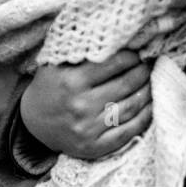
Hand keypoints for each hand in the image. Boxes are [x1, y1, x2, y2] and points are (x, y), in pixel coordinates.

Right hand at [19, 49, 151, 158]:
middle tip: (150, 65)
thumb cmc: (51, 86)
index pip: (113, 64)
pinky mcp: (94, 147)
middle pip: (126, 85)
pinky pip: (128, 132)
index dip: (132, 57)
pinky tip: (150, 106)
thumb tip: (119, 39)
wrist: (33, 122)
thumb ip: (84, 51)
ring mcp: (88, 129)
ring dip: (148, 93)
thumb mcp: (58, 63)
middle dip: (143, 72)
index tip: (138, 54)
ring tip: (152, 82)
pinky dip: (144, 118)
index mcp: (71, 81)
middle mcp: (80, 106)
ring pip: (131, 107)